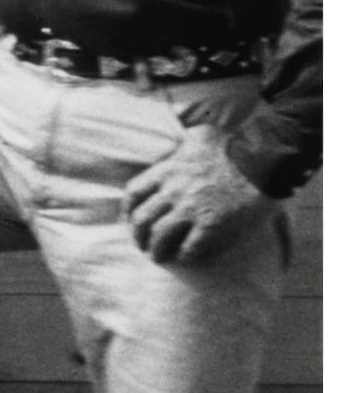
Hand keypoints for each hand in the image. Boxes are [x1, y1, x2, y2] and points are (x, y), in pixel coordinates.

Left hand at [122, 123, 276, 264]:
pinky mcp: (211, 225)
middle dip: (137, 235)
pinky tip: (185, 257)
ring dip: (156, 250)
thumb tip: (180, 142)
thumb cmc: (235, 147)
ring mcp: (191, 210)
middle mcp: (173, 191)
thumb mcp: (203, 135)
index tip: (128, 219)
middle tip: (141, 244)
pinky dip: (184, 255)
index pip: (133, 192)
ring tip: (157, 257)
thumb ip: (185, 141)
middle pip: (142, 219)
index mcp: (168, 170)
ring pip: (160, 237)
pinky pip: (189, 247)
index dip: (128, 209)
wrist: (263, 163)